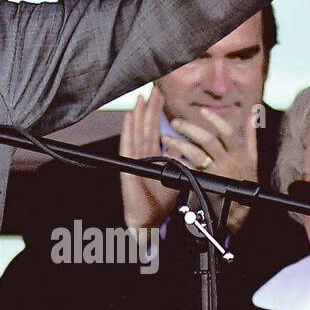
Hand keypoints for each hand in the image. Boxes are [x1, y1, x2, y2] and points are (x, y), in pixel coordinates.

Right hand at [119, 88, 177, 228]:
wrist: (149, 220)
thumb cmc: (160, 202)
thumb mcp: (174, 176)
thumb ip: (175, 159)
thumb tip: (180, 145)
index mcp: (152, 156)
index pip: (154, 129)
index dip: (157, 113)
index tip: (160, 96)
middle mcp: (142, 155)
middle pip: (145, 127)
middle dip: (148, 108)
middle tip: (152, 89)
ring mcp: (134, 160)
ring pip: (136, 132)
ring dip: (137, 115)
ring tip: (140, 98)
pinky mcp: (129, 167)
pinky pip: (128, 146)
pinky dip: (128, 131)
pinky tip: (128, 118)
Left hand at [161, 107, 258, 231]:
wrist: (240, 211)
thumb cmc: (246, 181)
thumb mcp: (253, 158)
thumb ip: (250, 135)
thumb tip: (253, 112)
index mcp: (240, 154)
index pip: (228, 133)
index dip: (215, 120)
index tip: (203, 111)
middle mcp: (228, 162)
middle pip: (208, 140)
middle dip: (189, 129)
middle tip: (175, 122)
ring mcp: (216, 174)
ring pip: (196, 154)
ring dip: (178, 144)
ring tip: (166, 138)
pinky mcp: (205, 184)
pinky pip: (188, 170)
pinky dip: (176, 163)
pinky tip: (167, 158)